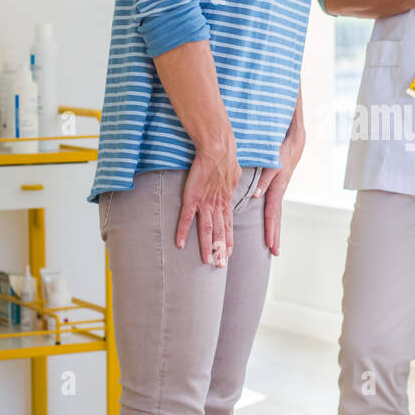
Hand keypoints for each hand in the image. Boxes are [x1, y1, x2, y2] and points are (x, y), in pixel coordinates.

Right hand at [176, 142, 240, 266]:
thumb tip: (232, 182)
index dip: (229, 240)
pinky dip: (182, 231)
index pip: (229, 225)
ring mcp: (205, 203)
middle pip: (219, 232)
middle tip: (220, 265)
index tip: (229, 253)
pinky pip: (186, 218)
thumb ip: (232, 183)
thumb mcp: (235, 174)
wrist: (218, 149)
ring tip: (206, 261)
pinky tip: (179, 244)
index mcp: (226, 201)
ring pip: (206, 229)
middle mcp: (217, 205)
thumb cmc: (226, 158)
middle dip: (220, 249)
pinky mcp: (192, 197)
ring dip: (206, 246)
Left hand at [250, 124, 305, 255]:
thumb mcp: (273, 165)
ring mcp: (279, 192)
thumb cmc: (282, 153)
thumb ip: (264, 180)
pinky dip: (274, 219)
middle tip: (275, 252)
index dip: (270, 229)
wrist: (294, 144)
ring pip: (277, 215)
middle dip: (275, 235)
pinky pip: (275, 208)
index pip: (272, 213)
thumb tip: (255, 195)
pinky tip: (271, 226)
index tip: (269, 243)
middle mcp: (279, 193)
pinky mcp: (278, 189)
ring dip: (275, 230)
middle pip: (277, 219)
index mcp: (277, 190)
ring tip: (274, 245)